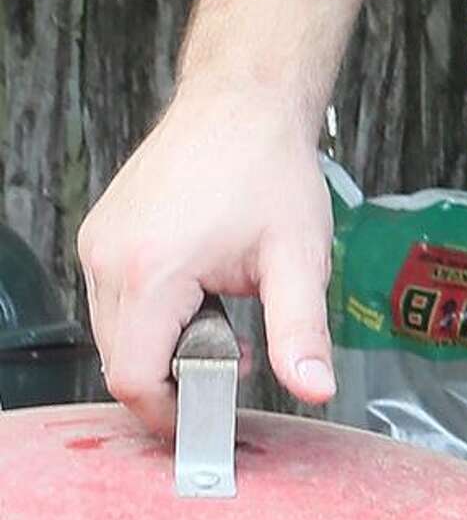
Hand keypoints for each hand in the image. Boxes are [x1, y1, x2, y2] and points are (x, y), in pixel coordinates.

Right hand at [78, 89, 336, 439]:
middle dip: (174, 375)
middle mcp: (109, 259)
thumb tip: (314, 387)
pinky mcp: (101, 233)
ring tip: (222, 318)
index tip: (209, 416)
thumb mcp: (298, 258)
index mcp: (150, 272)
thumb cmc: (270, 170)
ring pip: (114, 331)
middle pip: (121, 359)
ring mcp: (98, 243)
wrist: (243, 102)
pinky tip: (198, 293)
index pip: (133, 378)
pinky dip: (150, 314)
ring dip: (163, 343)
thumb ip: (301, 331)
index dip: (170, 412)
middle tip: (234, 356)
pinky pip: (112, 299)